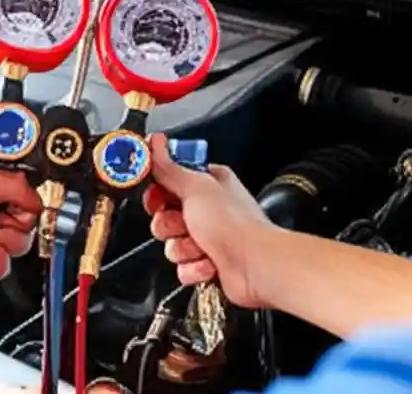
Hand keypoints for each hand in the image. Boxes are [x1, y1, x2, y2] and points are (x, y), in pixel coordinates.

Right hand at [143, 133, 274, 308]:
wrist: (255, 265)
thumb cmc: (234, 224)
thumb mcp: (195, 187)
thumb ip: (168, 167)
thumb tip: (155, 142)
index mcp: (207, 184)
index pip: (168, 183)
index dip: (158, 193)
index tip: (158, 198)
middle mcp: (208, 210)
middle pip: (164, 216)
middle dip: (169, 225)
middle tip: (183, 223)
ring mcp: (208, 239)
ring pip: (171, 245)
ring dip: (183, 249)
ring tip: (202, 246)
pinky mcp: (207, 264)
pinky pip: (183, 268)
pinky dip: (194, 268)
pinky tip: (210, 263)